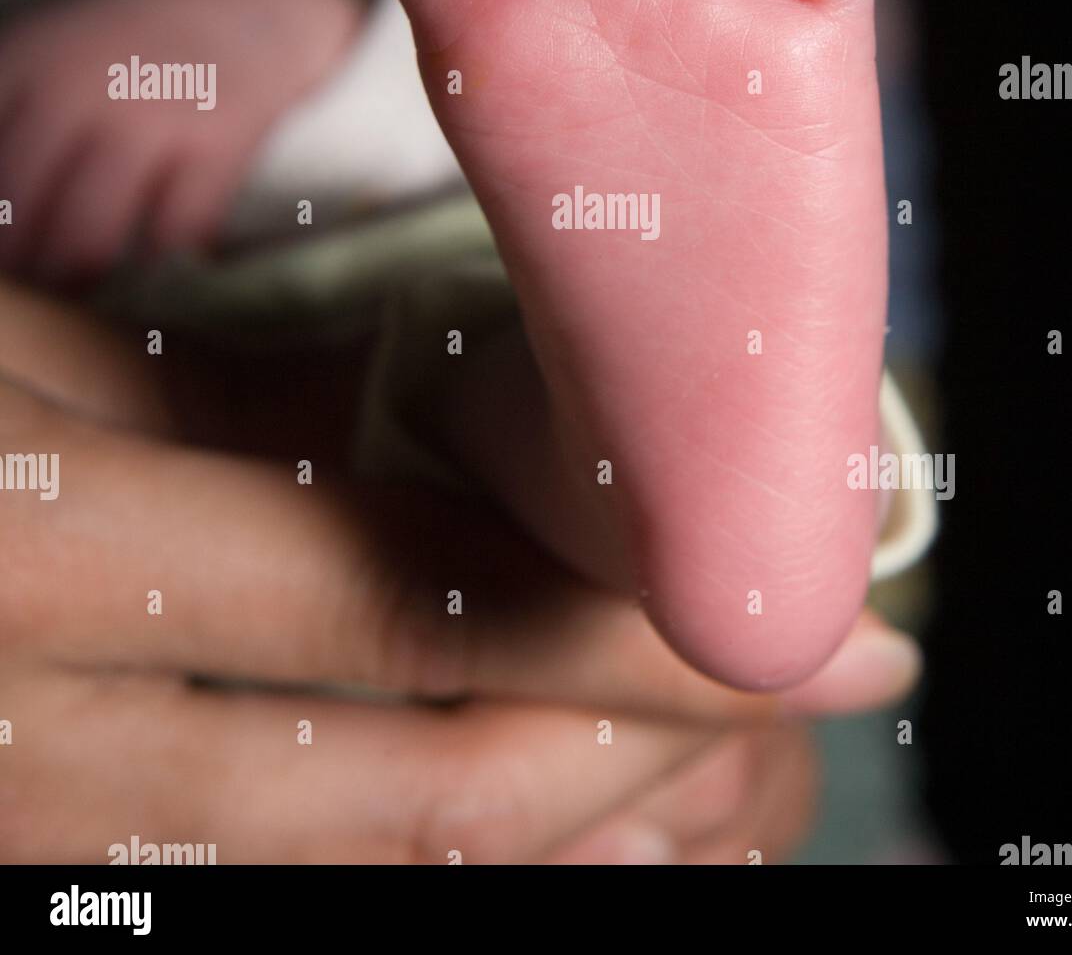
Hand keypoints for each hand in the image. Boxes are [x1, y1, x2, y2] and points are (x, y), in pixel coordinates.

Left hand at [0, 0, 358, 280]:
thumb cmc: (126, 47)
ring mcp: (151, 118)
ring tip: (83, 283)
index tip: (5, 254)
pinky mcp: (218, 142)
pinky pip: (173, 234)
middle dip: (24, 269)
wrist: (238, 2)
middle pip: (20, 221)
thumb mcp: (44, 55)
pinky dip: (164, 253)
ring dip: (79, 279)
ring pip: (88, 241)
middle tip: (37, 281)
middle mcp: (78, 91)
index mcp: (25, 68)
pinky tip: (160, 244)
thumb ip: (5, 120)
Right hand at [0, 281, 917, 862]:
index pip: (425, 609)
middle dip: (659, 744)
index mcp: (51, 557)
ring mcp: (54, 840)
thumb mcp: (35, 353)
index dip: (628, 627)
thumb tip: (456, 435)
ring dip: (582, 814)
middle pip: (439, 774)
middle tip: (837, 681)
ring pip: (385, 859)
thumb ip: (254, 413)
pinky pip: (302, 872)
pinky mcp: (62, 865)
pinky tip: (560, 802)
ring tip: (730, 756)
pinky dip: (453, 847)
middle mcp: (56, 747)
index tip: (803, 604)